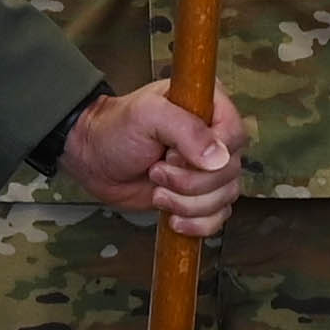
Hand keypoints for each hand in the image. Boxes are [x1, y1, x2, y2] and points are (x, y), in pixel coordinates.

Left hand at [60, 85, 243, 237]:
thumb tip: (219, 158)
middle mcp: (215, 136)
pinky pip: (218, 216)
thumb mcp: (147, 115)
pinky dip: (197, 223)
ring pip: (225, 197)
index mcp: (210, 106)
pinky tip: (173, 218)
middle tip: (157, 171)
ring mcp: (209, 168)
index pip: (235, 134)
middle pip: (230, 171)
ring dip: (187, 203)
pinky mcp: (201, 195)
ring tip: (157, 188)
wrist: (95, 160)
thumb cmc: (116, 129)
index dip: (209, 154)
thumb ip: (185, 129)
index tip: (172, 155)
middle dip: (189, 182)